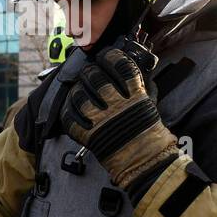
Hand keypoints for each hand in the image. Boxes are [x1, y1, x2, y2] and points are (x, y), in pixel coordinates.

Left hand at [60, 47, 178, 191]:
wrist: (145, 161)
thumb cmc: (148, 132)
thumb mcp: (148, 103)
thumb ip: (136, 86)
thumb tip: (124, 68)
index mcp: (136, 96)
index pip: (120, 66)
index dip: (110, 57)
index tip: (105, 56)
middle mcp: (118, 106)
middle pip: (95, 77)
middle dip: (90, 70)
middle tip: (89, 71)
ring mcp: (102, 121)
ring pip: (79, 95)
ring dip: (77, 89)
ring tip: (80, 88)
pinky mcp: (90, 137)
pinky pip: (70, 119)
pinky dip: (68, 110)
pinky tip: (71, 106)